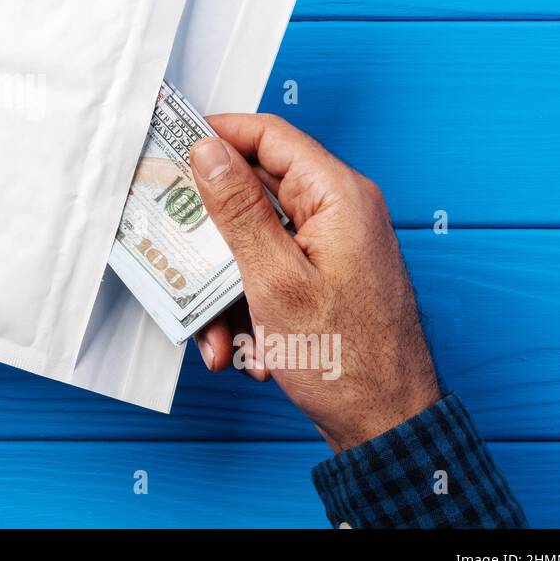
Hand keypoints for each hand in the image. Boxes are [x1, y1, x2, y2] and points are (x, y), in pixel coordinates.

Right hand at [189, 114, 439, 451]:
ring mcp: (333, 246)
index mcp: (337, 196)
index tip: (172, 145)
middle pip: (255, 193)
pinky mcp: (325, 276)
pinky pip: (270, 273)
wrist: (387, 425)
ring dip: (227, 287)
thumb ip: (238, 209)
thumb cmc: (346, 361)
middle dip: (212, 234)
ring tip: (222, 333)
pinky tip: (250, 347)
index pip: (269, 136)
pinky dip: (250, 306)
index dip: (217, 135)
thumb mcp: (274, 279)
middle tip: (176, 248)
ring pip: (256, 241)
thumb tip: (210, 151)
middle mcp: (339, 213)